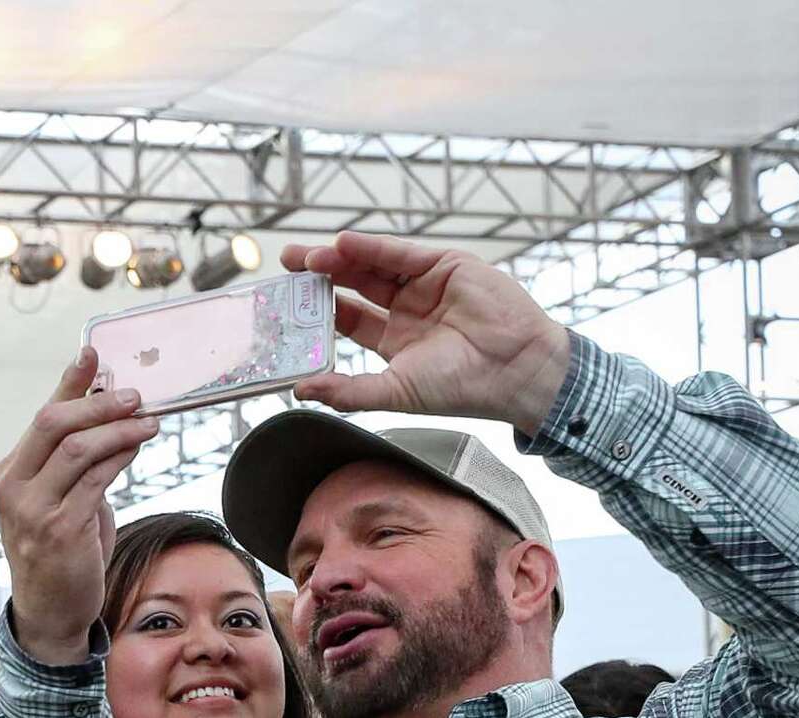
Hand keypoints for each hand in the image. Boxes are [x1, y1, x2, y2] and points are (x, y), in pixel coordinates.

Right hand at [0, 350, 157, 664]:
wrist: (51, 611)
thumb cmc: (62, 551)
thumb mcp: (63, 499)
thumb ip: (78, 463)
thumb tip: (111, 413)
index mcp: (10, 473)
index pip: (42, 417)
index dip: (69, 382)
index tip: (92, 352)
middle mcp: (13, 488)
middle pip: (52, 425)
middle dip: (97, 403)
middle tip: (134, 393)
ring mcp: (32, 510)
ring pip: (76, 449)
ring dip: (117, 429)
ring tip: (148, 419)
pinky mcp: (59, 531)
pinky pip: (94, 480)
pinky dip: (119, 457)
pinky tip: (137, 446)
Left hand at [282, 232, 572, 436]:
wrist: (514, 369)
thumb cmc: (461, 387)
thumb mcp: (394, 391)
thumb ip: (347, 391)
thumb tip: (298, 389)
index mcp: (396, 342)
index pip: (348, 319)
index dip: (318, 311)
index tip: (288, 306)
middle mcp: (408, 311)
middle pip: (354, 286)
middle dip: (319, 275)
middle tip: (284, 266)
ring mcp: (426, 286)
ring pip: (372, 266)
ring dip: (338, 259)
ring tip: (305, 257)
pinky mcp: (445, 265)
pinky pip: (399, 253)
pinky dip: (371, 247)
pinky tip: (342, 245)